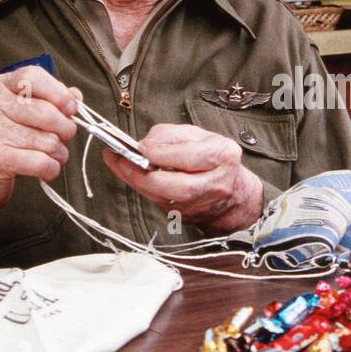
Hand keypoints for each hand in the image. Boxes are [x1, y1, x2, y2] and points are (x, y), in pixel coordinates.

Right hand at [0, 66, 80, 258]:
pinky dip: (51, 169)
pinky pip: (42, 162)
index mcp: (0, 87)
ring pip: (49, 141)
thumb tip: (75, 95)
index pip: (34, 76)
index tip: (70, 108)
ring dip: (58, 153)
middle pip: (48, 112)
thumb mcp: (22, 113)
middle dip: (65, 129)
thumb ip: (50, 100)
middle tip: (61, 138)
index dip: (58, 93)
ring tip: (49, 156)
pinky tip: (45, 170)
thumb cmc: (3, 141)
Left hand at [102, 123, 263, 233]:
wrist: (233, 194)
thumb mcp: (199, 135)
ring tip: (117, 163)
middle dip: (146, 174)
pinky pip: (158, 201)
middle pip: (179, 186)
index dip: (161, 153)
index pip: (190, 157)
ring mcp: (201, 204)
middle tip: (122, 160)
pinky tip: (127, 173)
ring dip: (136, 181)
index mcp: (223, 156)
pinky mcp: (185, 216)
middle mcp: (215, 184)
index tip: (141, 146)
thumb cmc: (213, 158)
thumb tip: (144, 144)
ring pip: (164, 197)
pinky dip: (140, 187)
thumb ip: (171, 135)